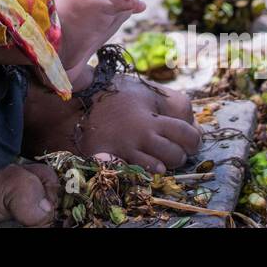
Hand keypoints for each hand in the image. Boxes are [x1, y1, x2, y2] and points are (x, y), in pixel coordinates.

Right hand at [24, 72, 201, 172]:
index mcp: (151, 117)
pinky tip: (138, 162)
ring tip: (155, 155)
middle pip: (176, 155)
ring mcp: (125, 151)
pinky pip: (136, 175)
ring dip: (162, 164)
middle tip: (171, 147)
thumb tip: (191, 120)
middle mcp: (140, 136)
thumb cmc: (112, 93)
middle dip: (179, 153)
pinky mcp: (110, 161)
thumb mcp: (143, 90)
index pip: (187, 134)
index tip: (189, 139)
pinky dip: (142, 171)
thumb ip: (169, 102)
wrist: (74, 101)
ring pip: (159, 169)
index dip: (193, 139)